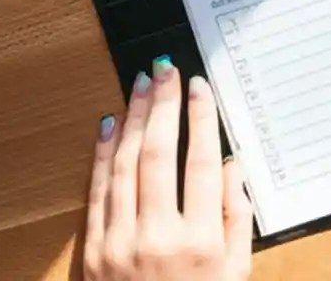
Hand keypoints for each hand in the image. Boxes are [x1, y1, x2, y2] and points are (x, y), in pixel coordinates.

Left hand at [84, 56, 252, 280]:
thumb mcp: (235, 276)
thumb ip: (238, 222)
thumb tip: (235, 169)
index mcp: (201, 243)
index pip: (202, 164)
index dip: (201, 120)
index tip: (200, 88)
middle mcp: (158, 238)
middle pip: (159, 155)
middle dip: (163, 106)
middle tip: (166, 70)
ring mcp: (119, 244)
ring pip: (124, 166)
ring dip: (131, 119)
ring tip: (140, 86)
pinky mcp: (93, 252)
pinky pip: (96, 192)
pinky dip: (100, 155)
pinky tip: (107, 125)